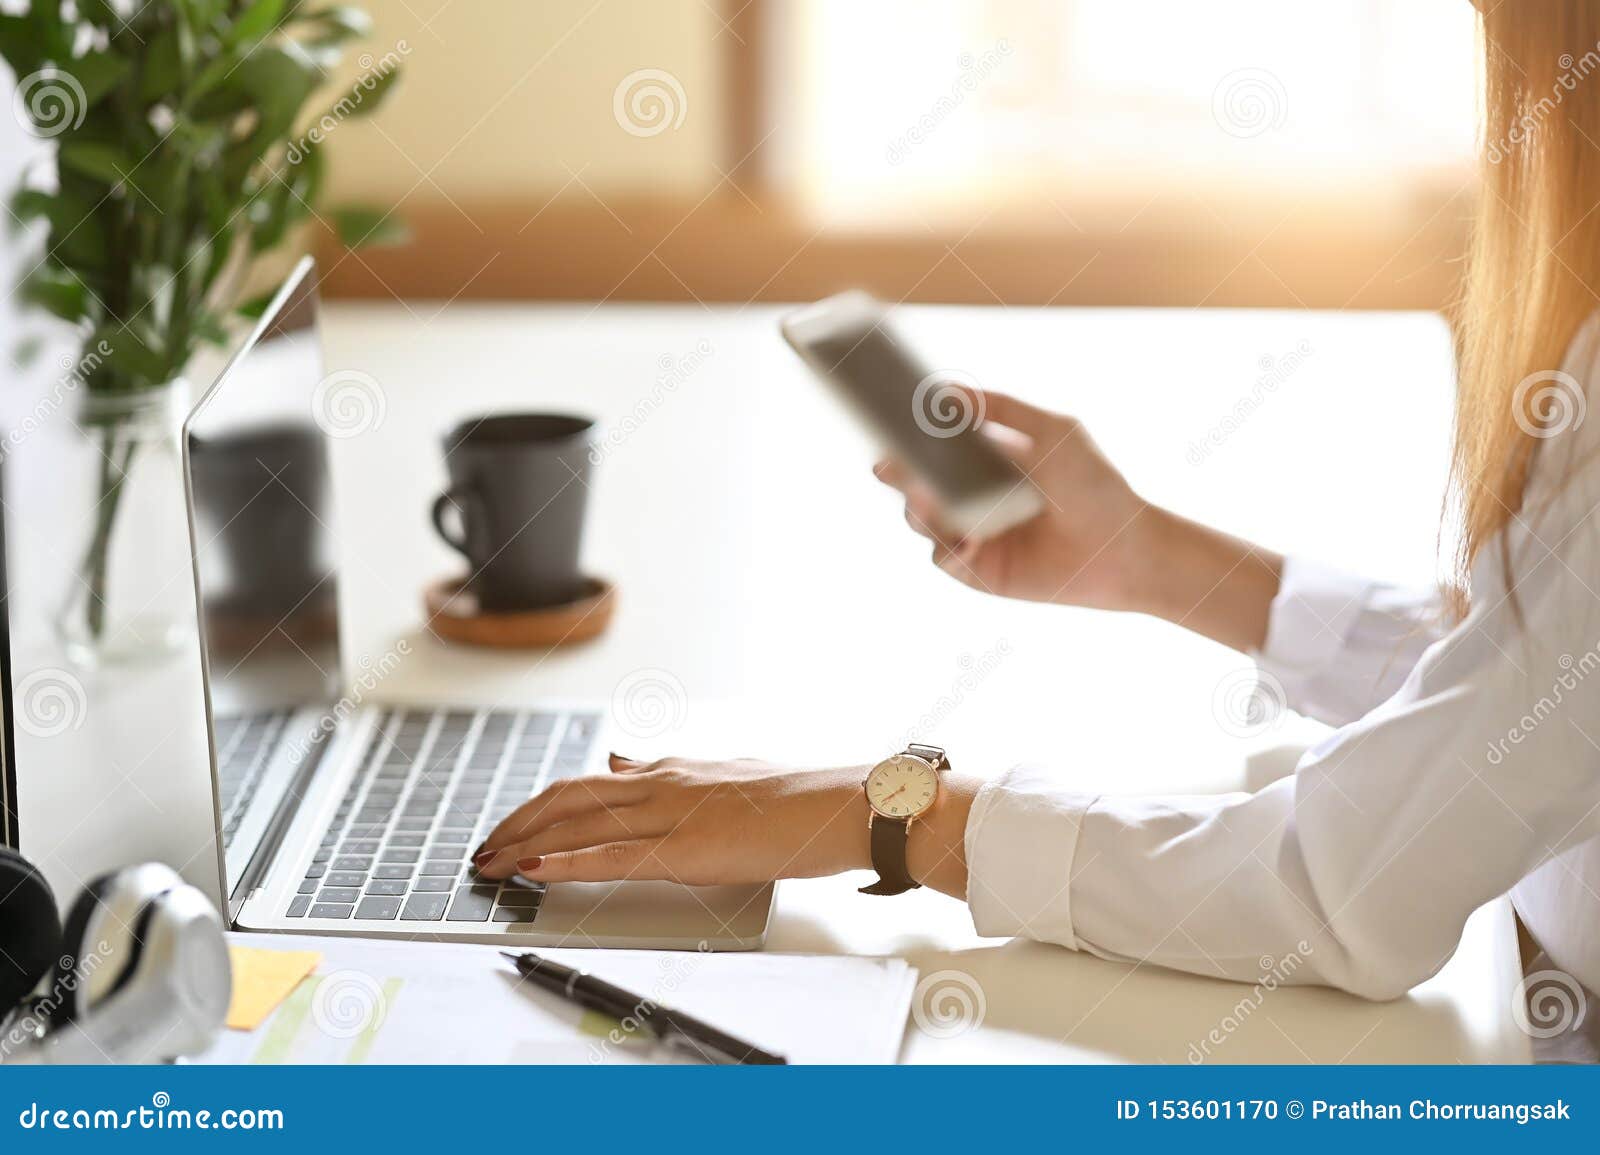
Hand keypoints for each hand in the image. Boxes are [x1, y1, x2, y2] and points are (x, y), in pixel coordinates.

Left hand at [472, 755, 873, 885]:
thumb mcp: (724, 775)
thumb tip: (619, 766)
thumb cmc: (796, 799)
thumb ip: (668, 773)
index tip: (511, 830)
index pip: (588, 784)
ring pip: (578, 824)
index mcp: (673, 771)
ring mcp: (672, 813)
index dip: (540, 807)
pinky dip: (566, 863)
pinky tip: (535, 872)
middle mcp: (663, 784)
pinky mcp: (685, 848)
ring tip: (491, 865)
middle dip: (517, 825)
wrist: (839, 806)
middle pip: (567, 799)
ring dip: (525, 845)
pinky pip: (612, 855)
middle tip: (485, 852)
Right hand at [874, 389, 1151, 610]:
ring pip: (922, 522)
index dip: (907, 440)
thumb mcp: (1053, 431)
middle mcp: (973, 499)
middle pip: (916, 485)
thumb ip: (1002, 408)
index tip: (888, 429)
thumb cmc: (1095, 484)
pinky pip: (944, 559)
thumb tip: (947, 391)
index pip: (933, 449)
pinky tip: (969, 538)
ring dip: (919, 509)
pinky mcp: (979, 572)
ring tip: (928, 499)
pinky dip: (948, 547)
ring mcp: (973, 536)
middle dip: (900, 476)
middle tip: (891, 467)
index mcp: (985, 463)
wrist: (1123, 545)